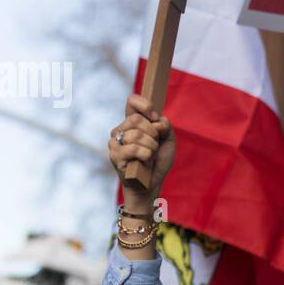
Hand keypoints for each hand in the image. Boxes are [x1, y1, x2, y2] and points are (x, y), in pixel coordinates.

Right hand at [109, 93, 175, 207]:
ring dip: (151, 146)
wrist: (152, 183)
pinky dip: (146, 155)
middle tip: (154, 145)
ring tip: (150, 155)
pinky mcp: (114, 155)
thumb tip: (158, 120)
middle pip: (136, 119)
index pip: (131, 101)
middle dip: (153, 133)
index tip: (154, 116)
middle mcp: (120, 130)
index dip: (144, 105)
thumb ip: (166, 127)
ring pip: (136, 134)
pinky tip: (145, 161)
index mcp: (132, 122)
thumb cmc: (158, 161)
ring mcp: (115, 142)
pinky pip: (134, 148)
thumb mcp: (168, 141)